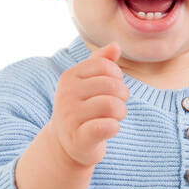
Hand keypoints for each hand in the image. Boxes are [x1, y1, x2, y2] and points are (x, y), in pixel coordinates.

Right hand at [46, 41, 129, 167]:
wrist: (66, 143)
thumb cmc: (83, 108)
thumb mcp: (88, 83)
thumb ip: (100, 62)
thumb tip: (116, 45)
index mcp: (69, 76)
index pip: (105, 66)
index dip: (117, 77)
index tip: (113, 89)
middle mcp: (66, 94)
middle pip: (112, 86)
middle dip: (122, 96)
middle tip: (116, 106)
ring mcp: (70, 117)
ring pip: (112, 106)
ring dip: (120, 112)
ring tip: (113, 117)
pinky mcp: (78, 138)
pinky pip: (106, 126)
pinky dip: (114, 127)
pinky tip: (109, 129)